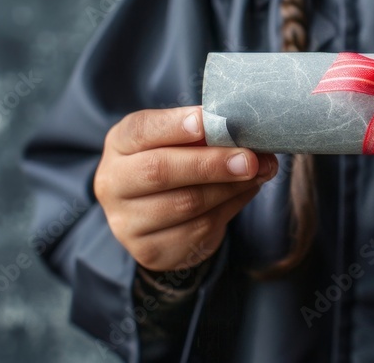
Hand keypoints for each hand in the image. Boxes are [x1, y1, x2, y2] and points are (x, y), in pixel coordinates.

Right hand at [94, 106, 278, 271]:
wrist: (156, 215)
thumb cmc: (172, 161)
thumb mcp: (177, 139)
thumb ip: (203, 133)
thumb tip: (246, 133)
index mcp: (119, 144)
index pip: (141, 130)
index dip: (175, 125)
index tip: (207, 122)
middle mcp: (113, 183)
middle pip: (160, 171)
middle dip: (211, 163)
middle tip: (249, 159)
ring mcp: (127, 222)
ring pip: (186, 203)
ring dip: (230, 187)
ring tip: (260, 172)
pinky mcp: (151, 250)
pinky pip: (200, 229)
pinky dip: (231, 207)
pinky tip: (246, 191)